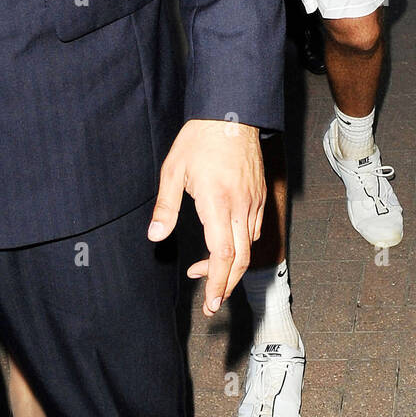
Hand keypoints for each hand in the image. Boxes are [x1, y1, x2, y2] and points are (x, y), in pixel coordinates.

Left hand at [148, 118, 265, 316]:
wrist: (232, 113)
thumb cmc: (200, 139)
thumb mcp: (173, 169)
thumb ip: (166, 206)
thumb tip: (156, 236)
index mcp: (217, 202)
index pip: (222, 254)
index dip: (217, 283)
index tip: (211, 303)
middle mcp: (240, 206)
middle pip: (240, 259)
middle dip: (226, 285)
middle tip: (211, 302)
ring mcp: (253, 201)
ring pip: (248, 246)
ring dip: (230, 265)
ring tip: (205, 271)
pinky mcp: (260, 195)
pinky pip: (254, 229)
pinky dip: (241, 246)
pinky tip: (224, 243)